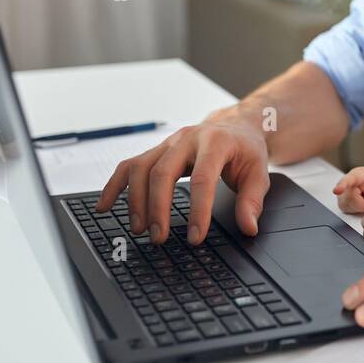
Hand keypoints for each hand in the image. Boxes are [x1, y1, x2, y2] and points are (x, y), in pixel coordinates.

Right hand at [95, 104, 269, 244]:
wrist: (235, 125)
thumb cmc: (245, 150)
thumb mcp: (259, 172)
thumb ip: (252, 200)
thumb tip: (248, 227)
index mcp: (216, 142)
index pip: (202, 178)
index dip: (197, 210)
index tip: (195, 237)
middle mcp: (187, 139)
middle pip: (163, 172)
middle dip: (158, 207)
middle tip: (159, 237)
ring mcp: (168, 143)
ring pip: (141, 168)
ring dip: (136, 201)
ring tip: (140, 229)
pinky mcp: (156, 150)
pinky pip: (129, 166)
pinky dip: (114, 186)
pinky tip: (104, 207)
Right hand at [333, 166, 363, 214]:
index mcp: (360, 174)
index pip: (350, 179)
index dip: (343, 185)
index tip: (337, 190)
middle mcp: (348, 183)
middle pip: (350, 199)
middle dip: (363, 204)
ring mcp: (343, 194)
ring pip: (349, 207)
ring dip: (360, 208)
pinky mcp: (342, 204)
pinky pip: (349, 211)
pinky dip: (357, 211)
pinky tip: (361, 206)